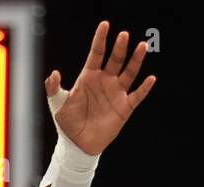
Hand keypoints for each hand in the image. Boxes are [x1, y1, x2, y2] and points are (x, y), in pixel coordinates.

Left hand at [45, 21, 155, 155]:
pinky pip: (138, 95)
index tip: (105, 25)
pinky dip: (145, 88)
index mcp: (89, 77)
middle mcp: (105, 81)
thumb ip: (53, 88)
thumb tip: (53, 73)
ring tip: (142, 46)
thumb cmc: (67, 123)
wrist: (77, 145)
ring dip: (136, 60)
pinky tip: (150, 78)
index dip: (100, 39)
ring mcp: (116, 93)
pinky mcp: (124, 107)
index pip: (96, 53)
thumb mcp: (57, 104)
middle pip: (115, 60)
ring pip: (130, 72)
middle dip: (120, 48)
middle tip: (124, 35)